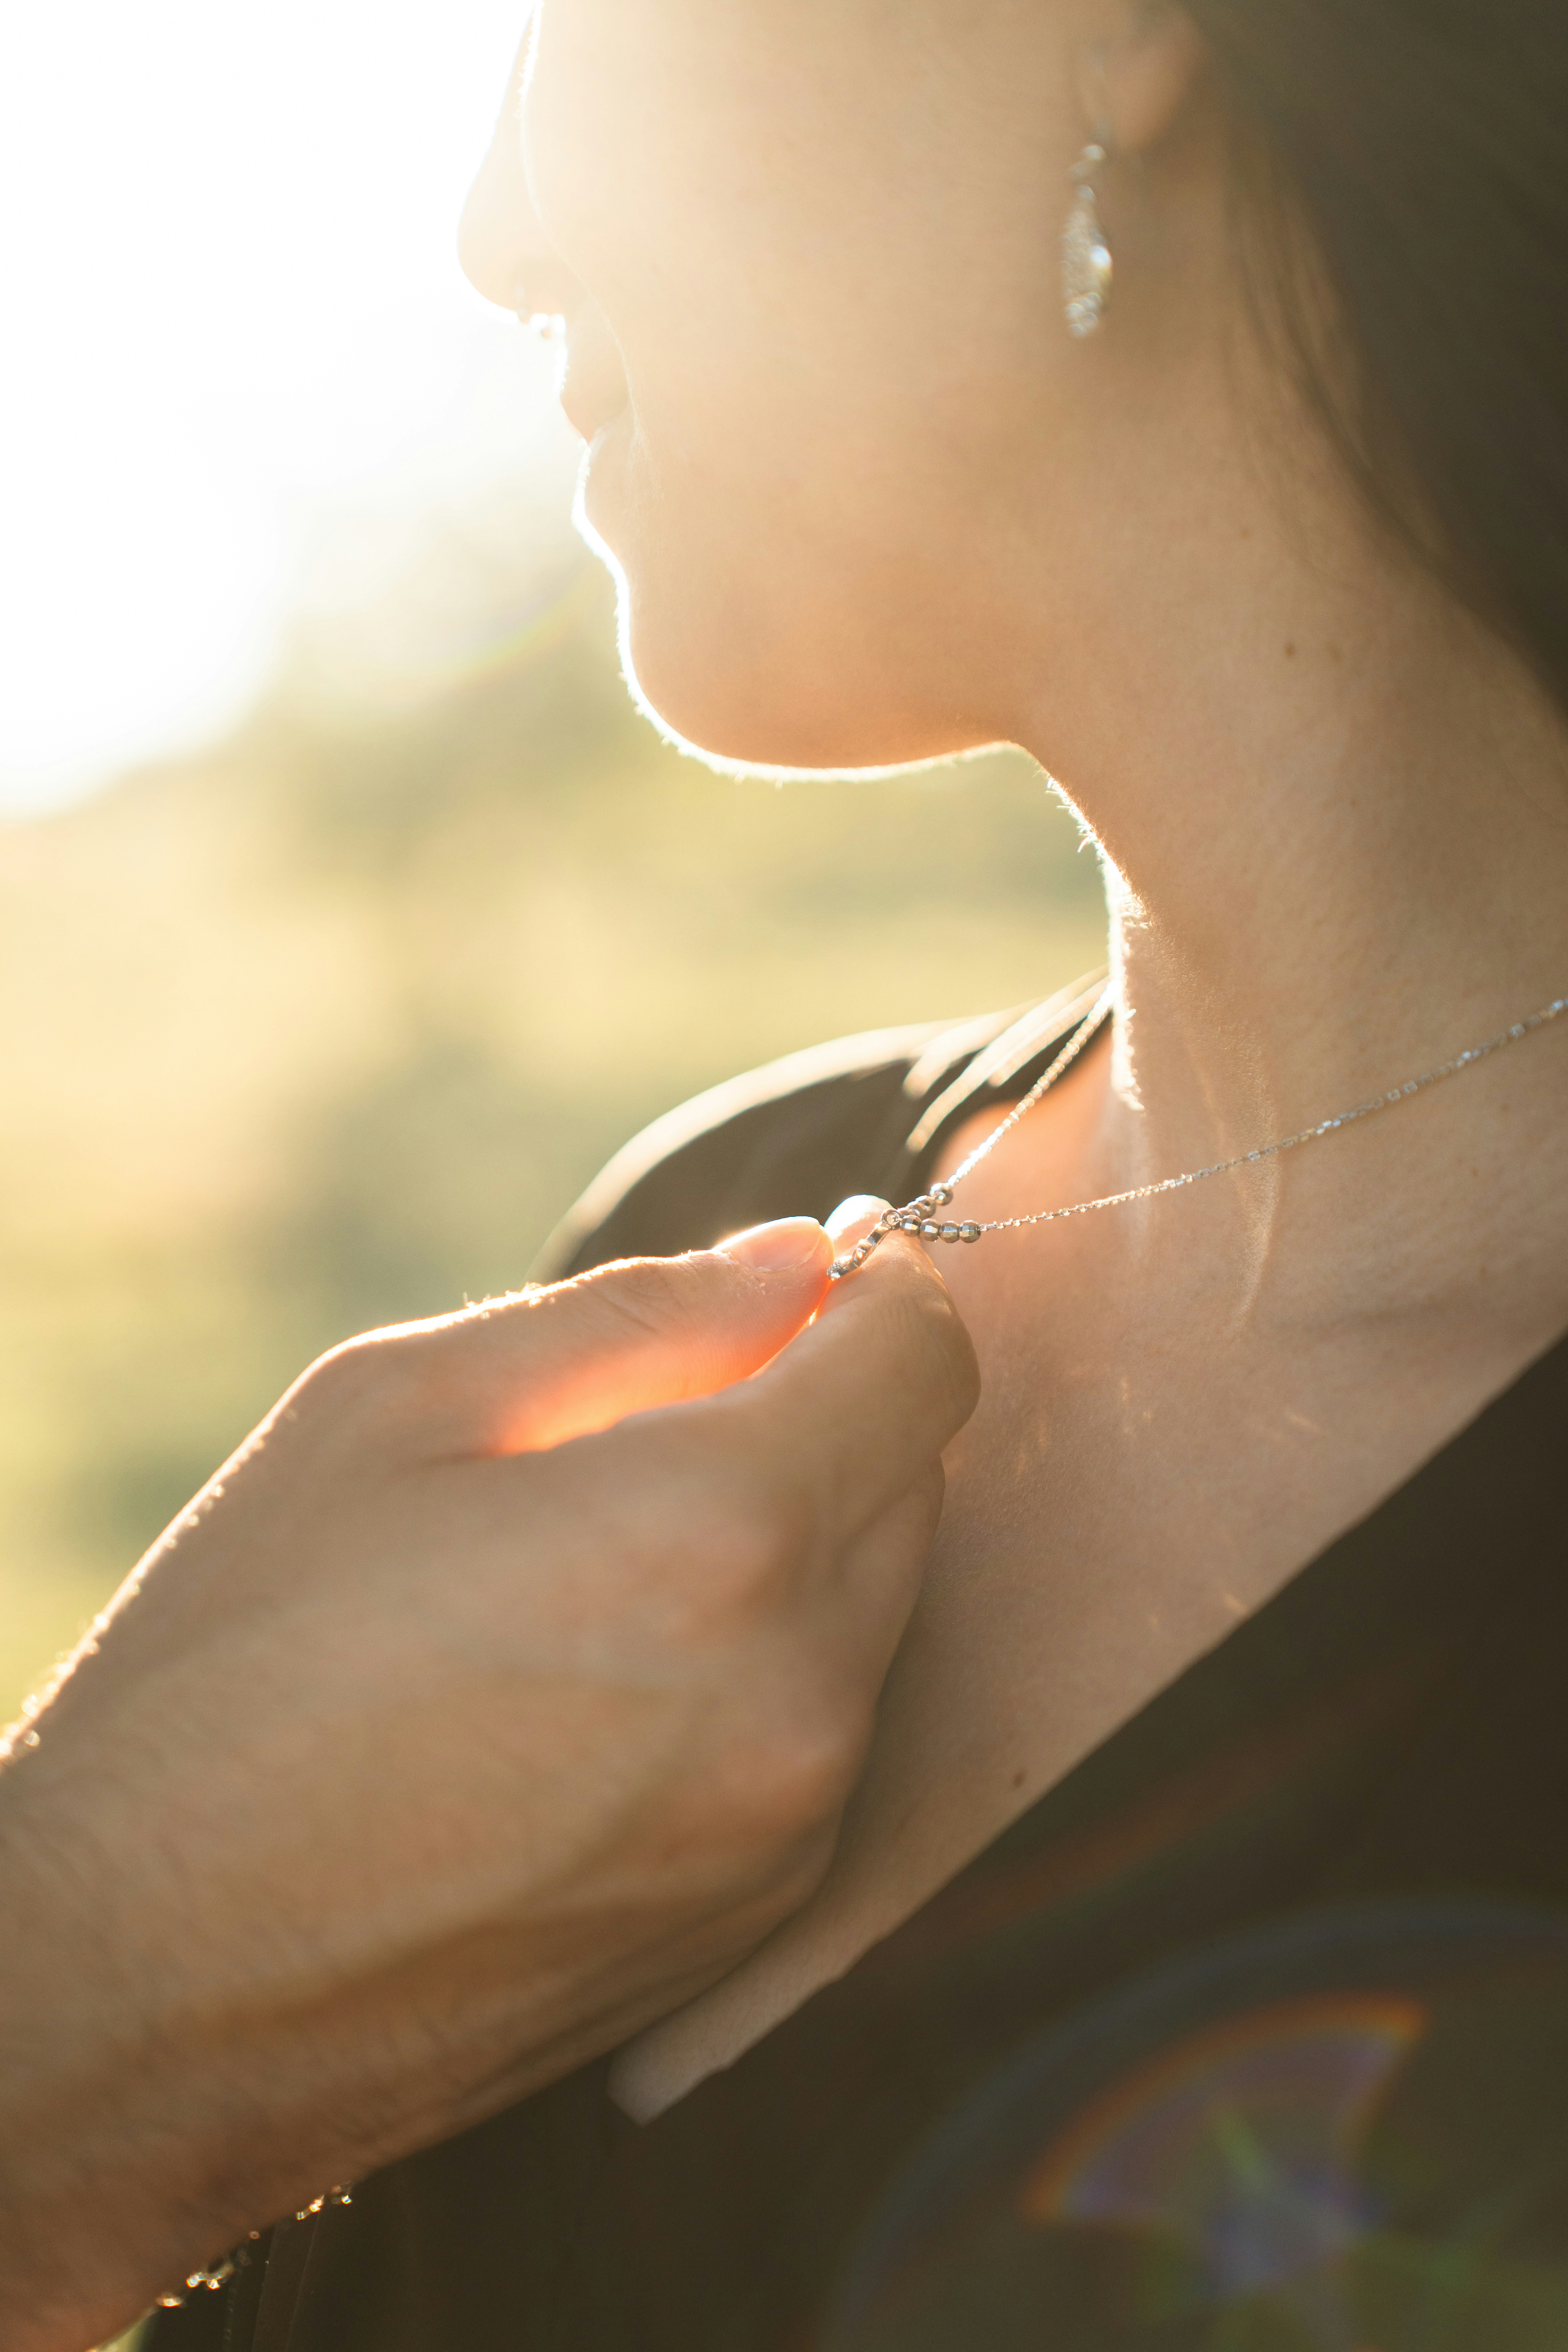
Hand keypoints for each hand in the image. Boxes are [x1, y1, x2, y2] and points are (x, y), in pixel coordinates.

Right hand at [0, 1214, 976, 2351]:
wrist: (146, 1978)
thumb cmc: (241, 1662)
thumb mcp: (398, 1409)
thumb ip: (636, 1315)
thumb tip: (798, 1260)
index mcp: (715, 1530)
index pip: (922, 1363)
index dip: (883, 1294)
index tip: (817, 1278)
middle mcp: (795, 1691)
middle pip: (912, 1483)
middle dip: (828, 1417)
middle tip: (670, 1416)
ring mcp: (787, 1826)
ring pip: (875, 1613)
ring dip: (794, 1549)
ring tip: (605, 1564)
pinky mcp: (751, 1920)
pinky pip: (824, 1739)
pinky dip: (766, 1673)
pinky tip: (605, 1683)